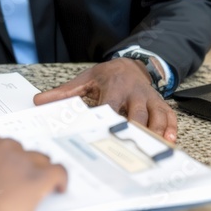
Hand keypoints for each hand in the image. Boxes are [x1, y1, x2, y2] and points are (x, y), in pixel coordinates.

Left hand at [33, 59, 177, 141]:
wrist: (130, 63)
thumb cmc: (107, 76)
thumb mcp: (84, 80)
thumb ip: (63, 93)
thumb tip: (39, 102)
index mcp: (114, 87)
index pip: (111, 104)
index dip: (109, 117)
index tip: (103, 131)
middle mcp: (133, 93)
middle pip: (136, 113)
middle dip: (134, 128)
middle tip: (131, 145)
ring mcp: (148, 98)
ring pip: (155, 115)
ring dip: (154, 131)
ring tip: (153, 147)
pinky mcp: (159, 103)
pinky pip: (168, 115)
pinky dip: (170, 127)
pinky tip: (169, 140)